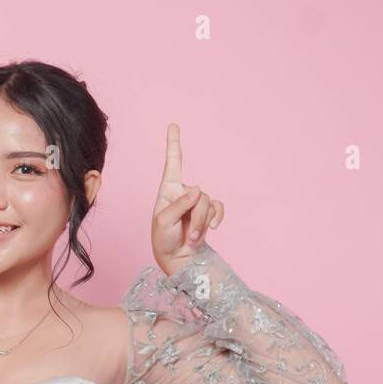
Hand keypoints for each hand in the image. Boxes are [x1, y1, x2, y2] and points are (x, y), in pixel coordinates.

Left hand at [151, 123, 223, 276]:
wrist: (177, 259)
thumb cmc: (164, 240)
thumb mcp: (165, 222)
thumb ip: (180, 205)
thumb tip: (197, 189)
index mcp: (168, 190)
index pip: (173, 163)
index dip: (174, 143)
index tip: (173, 125)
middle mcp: (183, 192)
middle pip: (199, 193)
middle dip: (196, 216)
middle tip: (188, 235)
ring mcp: (197, 203)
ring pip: (208, 203)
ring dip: (202, 223)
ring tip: (192, 239)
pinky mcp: (208, 213)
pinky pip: (218, 208)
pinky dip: (216, 219)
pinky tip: (212, 229)